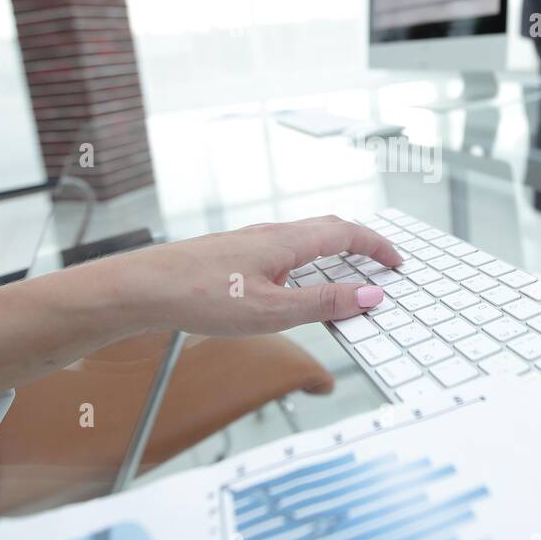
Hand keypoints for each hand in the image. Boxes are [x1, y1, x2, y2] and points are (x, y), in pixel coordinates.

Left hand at [116, 216, 402, 336]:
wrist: (143, 288)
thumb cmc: (201, 297)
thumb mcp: (273, 311)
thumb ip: (324, 304)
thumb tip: (370, 295)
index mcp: (287, 242)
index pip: (347, 233)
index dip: (377, 246)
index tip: (397, 263)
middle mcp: (271, 235)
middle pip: (328, 229)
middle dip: (361, 243)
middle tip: (382, 263)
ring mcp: (251, 243)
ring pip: (304, 239)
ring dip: (334, 251)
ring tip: (348, 275)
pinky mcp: (234, 256)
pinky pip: (284, 250)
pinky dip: (307, 262)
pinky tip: (296, 285)